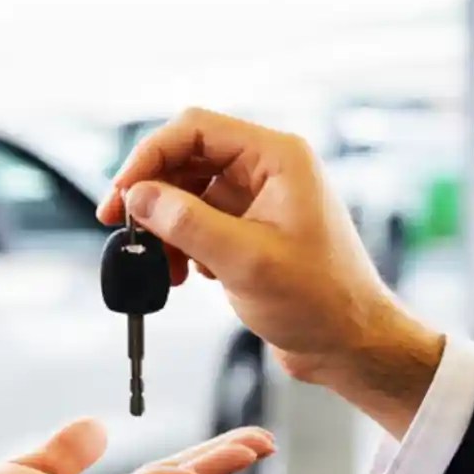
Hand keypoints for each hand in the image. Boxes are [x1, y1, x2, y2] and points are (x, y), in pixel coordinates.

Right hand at [96, 108, 443, 436]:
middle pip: (188, 158)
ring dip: (167, 225)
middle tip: (123, 226)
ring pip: (190, 192)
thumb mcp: (244, 260)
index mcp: (278, 158)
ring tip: (163, 266)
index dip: (151, 156)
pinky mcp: (253, 230)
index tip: (123, 193)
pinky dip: (184, 244)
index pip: (196, 129)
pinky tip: (187, 275)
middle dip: (153, 193)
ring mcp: (261, 199)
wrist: (351, 344)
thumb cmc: (321, 301)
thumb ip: (186, 223)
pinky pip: (202, 221)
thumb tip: (139, 196)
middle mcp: (269, 170)